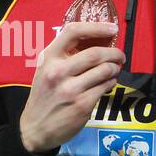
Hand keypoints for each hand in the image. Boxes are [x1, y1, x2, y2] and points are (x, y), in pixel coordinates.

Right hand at [18, 22, 123, 154]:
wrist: (35, 128)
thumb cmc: (44, 96)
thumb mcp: (46, 70)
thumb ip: (64, 55)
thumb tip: (96, 40)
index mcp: (48, 58)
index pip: (73, 32)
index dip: (97, 27)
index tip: (113, 29)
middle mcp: (58, 71)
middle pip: (95, 53)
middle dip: (114, 53)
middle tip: (120, 55)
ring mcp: (70, 89)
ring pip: (104, 70)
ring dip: (115, 68)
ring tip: (115, 69)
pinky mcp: (82, 105)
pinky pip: (105, 86)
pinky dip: (111, 82)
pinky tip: (108, 82)